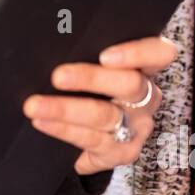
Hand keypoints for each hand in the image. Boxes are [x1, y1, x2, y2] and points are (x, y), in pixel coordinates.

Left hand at [21, 36, 176, 175]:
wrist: (89, 138)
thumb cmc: (89, 91)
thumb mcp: (93, 69)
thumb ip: (86, 53)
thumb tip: (49, 42)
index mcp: (144, 69)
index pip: (159, 53)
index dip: (138, 52)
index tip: (105, 55)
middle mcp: (146, 98)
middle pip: (129, 84)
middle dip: (90, 78)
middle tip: (58, 76)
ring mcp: (137, 127)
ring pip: (105, 115)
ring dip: (66, 109)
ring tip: (35, 105)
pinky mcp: (123, 151)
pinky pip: (92, 140)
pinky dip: (63, 130)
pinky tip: (42, 122)